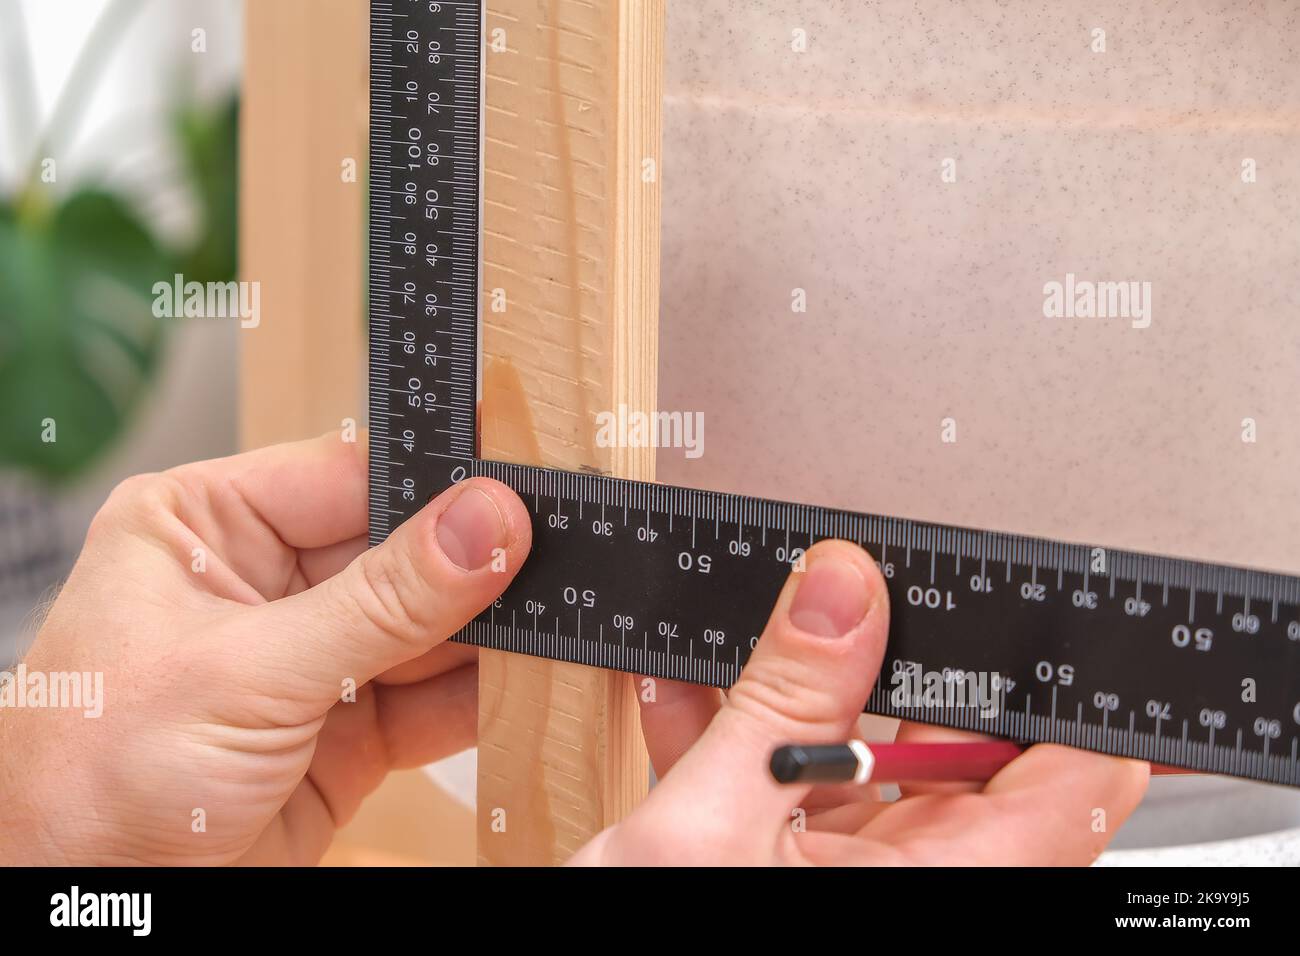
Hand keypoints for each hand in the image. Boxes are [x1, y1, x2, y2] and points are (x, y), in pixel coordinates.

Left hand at [0, 433, 531, 864]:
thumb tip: (486, 521)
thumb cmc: (93, 780)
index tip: (520, 494)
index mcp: (206, 527)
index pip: (349, 478)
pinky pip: (429, 700)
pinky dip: (479, 698)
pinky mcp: (343, 731)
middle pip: (399, 552)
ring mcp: (308, 660)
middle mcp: (260, 583)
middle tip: (559, 561)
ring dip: (488, 634)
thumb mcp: (249, 672)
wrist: (79, 908)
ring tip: (560, 624)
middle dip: (474, 567)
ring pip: (425, 628)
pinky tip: (529, 683)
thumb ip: (383, 600)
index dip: (436, 486)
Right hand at [571, 540, 1149, 864]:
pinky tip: (691, 686)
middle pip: (956, 749)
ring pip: (865, 757)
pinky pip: (797, 786)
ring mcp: (852, 881)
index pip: (1074, 784)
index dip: (1068, 692)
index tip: (1029, 610)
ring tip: (756, 625)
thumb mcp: (709, 830)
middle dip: (898, 657)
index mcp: (941, 892)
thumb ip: (783, 704)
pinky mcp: (789, 869)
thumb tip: (841, 594)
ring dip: (802, 687)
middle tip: (855, 587)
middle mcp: (915, 888)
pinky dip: (745, 732)